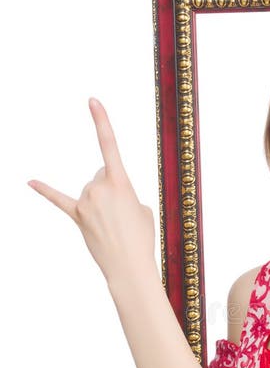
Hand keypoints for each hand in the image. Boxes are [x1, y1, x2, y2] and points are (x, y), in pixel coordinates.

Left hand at [28, 98, 155, 284]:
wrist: (129, 266)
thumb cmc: (141, 237)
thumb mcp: (141, 208)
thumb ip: (123, 193)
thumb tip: (105, 195)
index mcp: (120, 181)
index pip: (108, 144)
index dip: (101, 120)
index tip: (92, 100)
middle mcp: (98, 187)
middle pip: (101, 175)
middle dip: (111, 190)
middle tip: (123, 214)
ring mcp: (85, 202)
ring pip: (91, 190)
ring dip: (102, 204)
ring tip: (113, 224)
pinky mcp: (76, 215)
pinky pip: (58, 199)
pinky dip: (44, 190)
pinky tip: (30, 182)